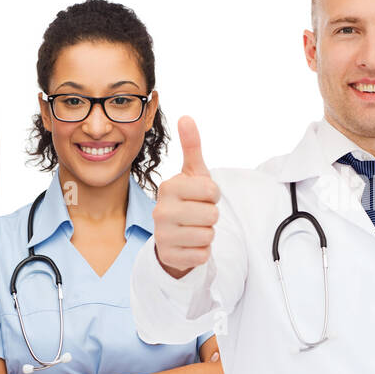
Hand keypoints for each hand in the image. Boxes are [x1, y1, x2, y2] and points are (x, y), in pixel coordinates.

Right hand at [152, 116, 219, 277]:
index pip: (211, 191)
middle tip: (198, 214)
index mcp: (168, 187)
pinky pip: (203, 254)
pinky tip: (190, 244)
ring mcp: (163, 235)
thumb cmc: (187, 200)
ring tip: (194, 229)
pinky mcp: (169, 256)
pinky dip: (202, 251)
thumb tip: (186, 117)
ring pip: (208, 235)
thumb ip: (192, 146)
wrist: (172, 236)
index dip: (213, 195)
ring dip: (207, 234)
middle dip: (211, 215)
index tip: (202, 196)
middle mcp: (161, 211)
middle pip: (212, 215)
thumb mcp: (192, 174)